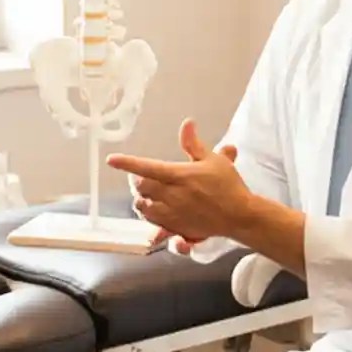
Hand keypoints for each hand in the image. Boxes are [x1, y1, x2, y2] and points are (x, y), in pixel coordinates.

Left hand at [109, 118, 250, 242]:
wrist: (240, 215)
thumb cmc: (228, 185)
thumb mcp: (214, 160)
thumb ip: (194, 144)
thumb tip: (187, 123)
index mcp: (179, 175)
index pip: (146, 167)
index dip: (127, 163)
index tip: (112, 160)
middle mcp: (173, 195)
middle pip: (141, 188)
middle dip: (137, 182)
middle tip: (141, 177)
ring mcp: (173, 214)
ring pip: (143, 207)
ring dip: (141, 200)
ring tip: (145, 195)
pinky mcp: (177, 228)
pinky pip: (153, 224)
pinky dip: (149, 216)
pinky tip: (152, 212)